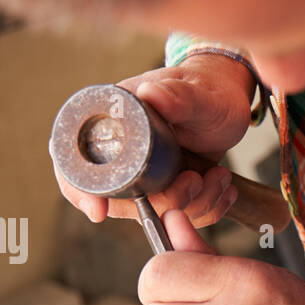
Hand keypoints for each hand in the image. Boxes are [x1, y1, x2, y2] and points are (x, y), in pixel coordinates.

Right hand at [53, 53, 254, 226]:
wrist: (228, 99)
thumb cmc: (208, 88)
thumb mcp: (198, 93)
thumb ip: (178, 95)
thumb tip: (151, 92)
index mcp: (112, 123)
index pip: (76, 163)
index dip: (80, 190)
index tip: (99, 210)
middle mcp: (123, 153)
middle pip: (121, 202)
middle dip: (163, 202)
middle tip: (194, 179)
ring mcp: (145, 176)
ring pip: (156, 213)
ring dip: (193, 204)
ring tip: (217, 177)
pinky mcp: (168, 190)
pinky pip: (181, 216)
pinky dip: (206, 208)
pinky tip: (222, 187)